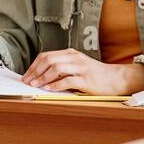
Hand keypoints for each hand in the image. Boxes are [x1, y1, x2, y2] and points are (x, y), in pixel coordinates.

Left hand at [21, 48, 143, 94]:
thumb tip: (41, 76)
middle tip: (27, 81)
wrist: (117, 79)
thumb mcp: (78, 66)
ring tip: (34, 85)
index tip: (26, 76)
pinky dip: (55, 85)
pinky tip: (47, 90)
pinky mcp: (86, 80)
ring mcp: (81, 68)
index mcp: (71, 53)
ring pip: (56, 69)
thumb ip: (63, 68)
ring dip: (42, 78)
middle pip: (49, 60)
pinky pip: (67, 81)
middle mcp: (75, 58)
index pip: (46, 56)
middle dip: (35, 71)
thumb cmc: (96, 75)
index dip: (34, 66)